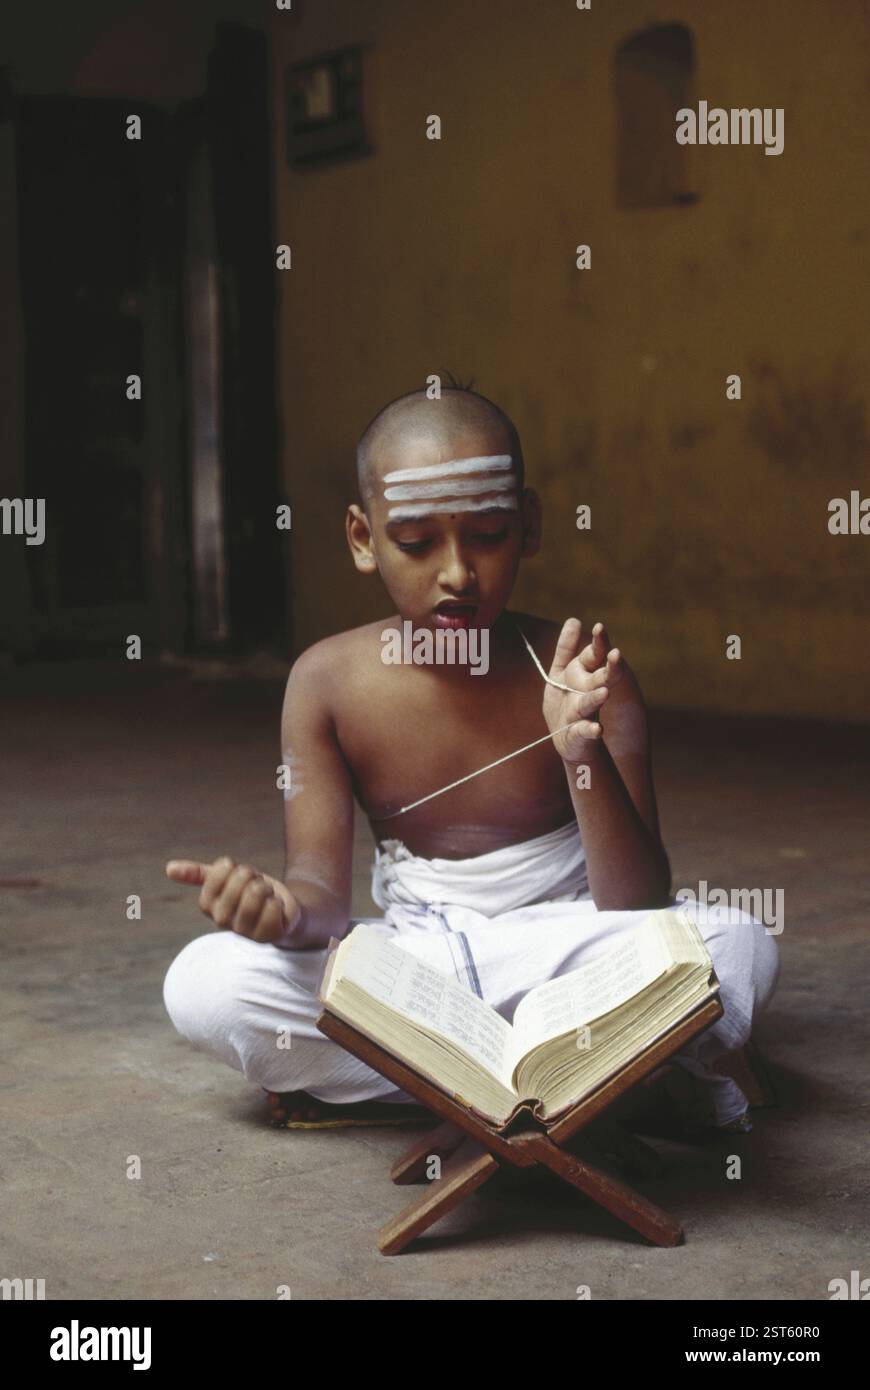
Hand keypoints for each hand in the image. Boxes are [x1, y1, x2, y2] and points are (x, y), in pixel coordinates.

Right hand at [165, 855, 302, 944]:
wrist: (282, 910)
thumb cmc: (251, 892)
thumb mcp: (228, 878)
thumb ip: (199, 874)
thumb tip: (168, 868)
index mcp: (208, 905)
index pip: (220, 872)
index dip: (234, 868)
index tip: (239, 875)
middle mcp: (221, 920)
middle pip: (240, 882)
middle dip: (253, 877)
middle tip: (255, 886)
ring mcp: (243, 932)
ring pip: (256, 893)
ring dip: (266, 889)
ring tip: (265, 896)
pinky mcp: (265, 937)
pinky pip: (271, 908)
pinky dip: (277, 902)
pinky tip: (275, 909)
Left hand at [543, 618, 623, 762]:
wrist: (566, 740)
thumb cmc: (565, 702)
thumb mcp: (560, 673)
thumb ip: (567, 648)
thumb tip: (575, 620)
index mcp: (584, 674)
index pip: (595, 655)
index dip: (599, 643)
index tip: (599, 628)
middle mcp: (588, 692)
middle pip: (601, 677)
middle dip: (610, 667)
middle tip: (617, 654)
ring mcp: (585, 713)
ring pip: (592, 703)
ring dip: (597, 697)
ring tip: (604, 692)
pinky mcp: (580, 734)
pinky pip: (585, 731)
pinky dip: (592, 731)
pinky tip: (598, 730)